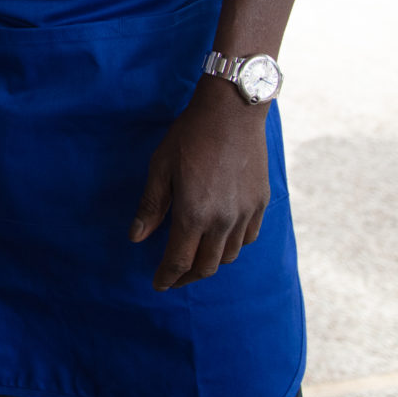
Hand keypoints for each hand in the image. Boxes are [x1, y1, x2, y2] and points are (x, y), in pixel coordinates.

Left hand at [129, 81, 271, 290]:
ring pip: (228, 255)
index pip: (179, 261)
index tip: (159, 285)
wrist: (232, 111)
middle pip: (206, 266)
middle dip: (187, 277)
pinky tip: (221, 238)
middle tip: (174, 277)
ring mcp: (246, 213)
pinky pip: (248, 237)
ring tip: (195, 258)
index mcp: (194, 214)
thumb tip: (136, 238)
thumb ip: (151, 206)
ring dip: (210, 262)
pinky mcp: (261, 203)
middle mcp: (223, 221)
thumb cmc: (190, 136)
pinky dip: (233, 245)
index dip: (167, 277)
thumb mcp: (161, 167)